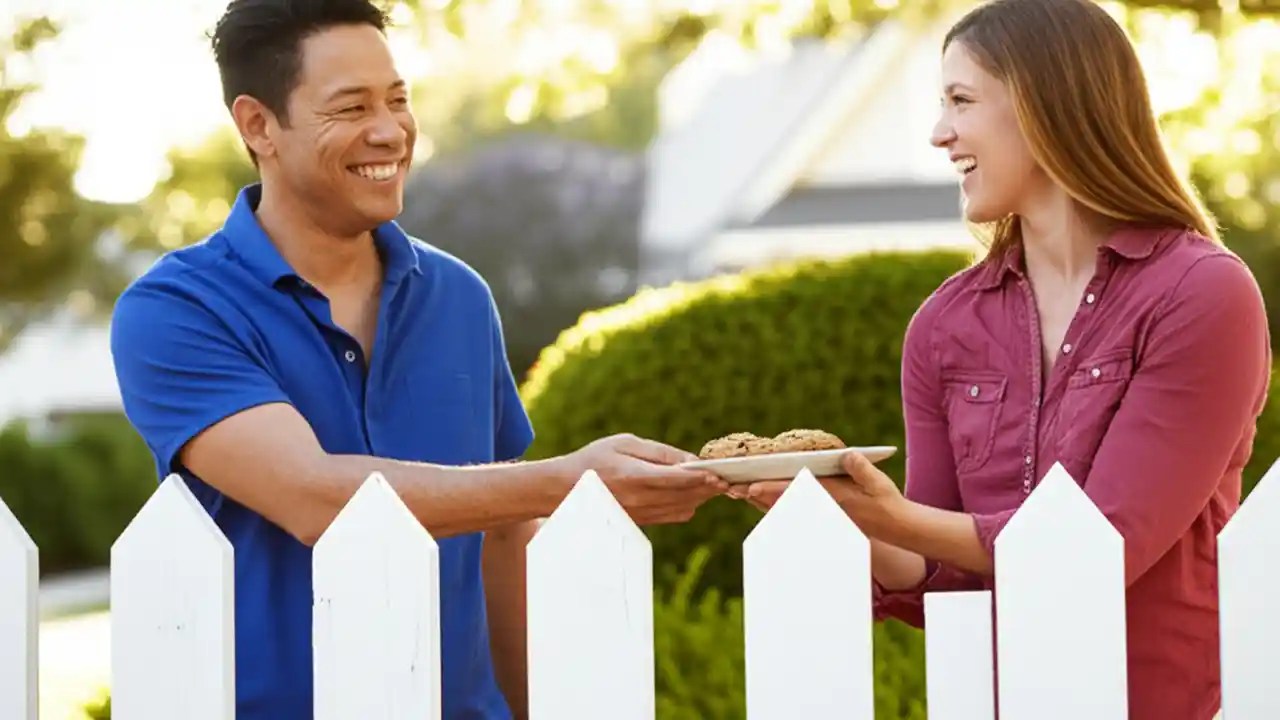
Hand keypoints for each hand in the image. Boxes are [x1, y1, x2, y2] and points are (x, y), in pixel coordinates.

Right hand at [562, 434, 728, 524]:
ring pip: (684, 508)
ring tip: (719, 483)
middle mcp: (640, 499)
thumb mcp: (625, 443)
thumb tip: (690, 459)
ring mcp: (642, 514)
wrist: (565, 490)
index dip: (700, 477)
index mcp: (634, 476)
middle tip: (730, 478)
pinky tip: (697, 493)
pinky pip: (674, 515)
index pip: (675, 479)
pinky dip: (689, 504)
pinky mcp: (642, 521)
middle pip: (685, 496)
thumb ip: (659, 452)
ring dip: (702, 496)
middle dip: (709, 487)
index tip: (719, 473)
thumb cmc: (595, 459)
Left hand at [732, 451, 906, 537]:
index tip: (751, 487)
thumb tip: (847, 455)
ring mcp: (821, 514)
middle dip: (758, 496)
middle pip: (783, 501)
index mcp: (832, 496)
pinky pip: (793, 512)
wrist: (897, 527)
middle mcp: (821, 507)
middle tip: (733, 490)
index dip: (772, 488)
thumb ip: (861, 469)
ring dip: (762, 502)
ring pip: (784, 508)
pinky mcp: (822, 516)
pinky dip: (775, 507)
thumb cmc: (887, 501)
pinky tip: (762, 502)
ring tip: (740, 492)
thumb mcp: (878, 482)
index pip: (796, 491)